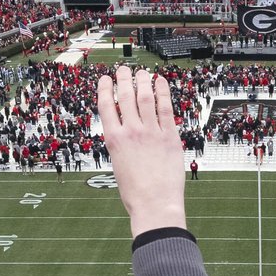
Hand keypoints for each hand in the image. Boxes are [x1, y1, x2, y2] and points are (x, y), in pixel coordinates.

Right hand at [96, 65, 186, 236]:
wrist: (155, 205)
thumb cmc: (136, 193)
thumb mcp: (118, 165)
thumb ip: (122, 145)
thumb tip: (126, 133)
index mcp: (114, 140)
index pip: (106, 105)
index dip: (105, 88)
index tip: (106, 79)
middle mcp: (131, 132)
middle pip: (126, 96)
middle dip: (123, 79)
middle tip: (123, 70)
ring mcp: (151, 132)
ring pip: (145, 97)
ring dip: (143, 81)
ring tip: (142, 72)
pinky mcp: (170, 137)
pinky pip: (166, 108)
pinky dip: (163, 92)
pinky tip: (161, 82)